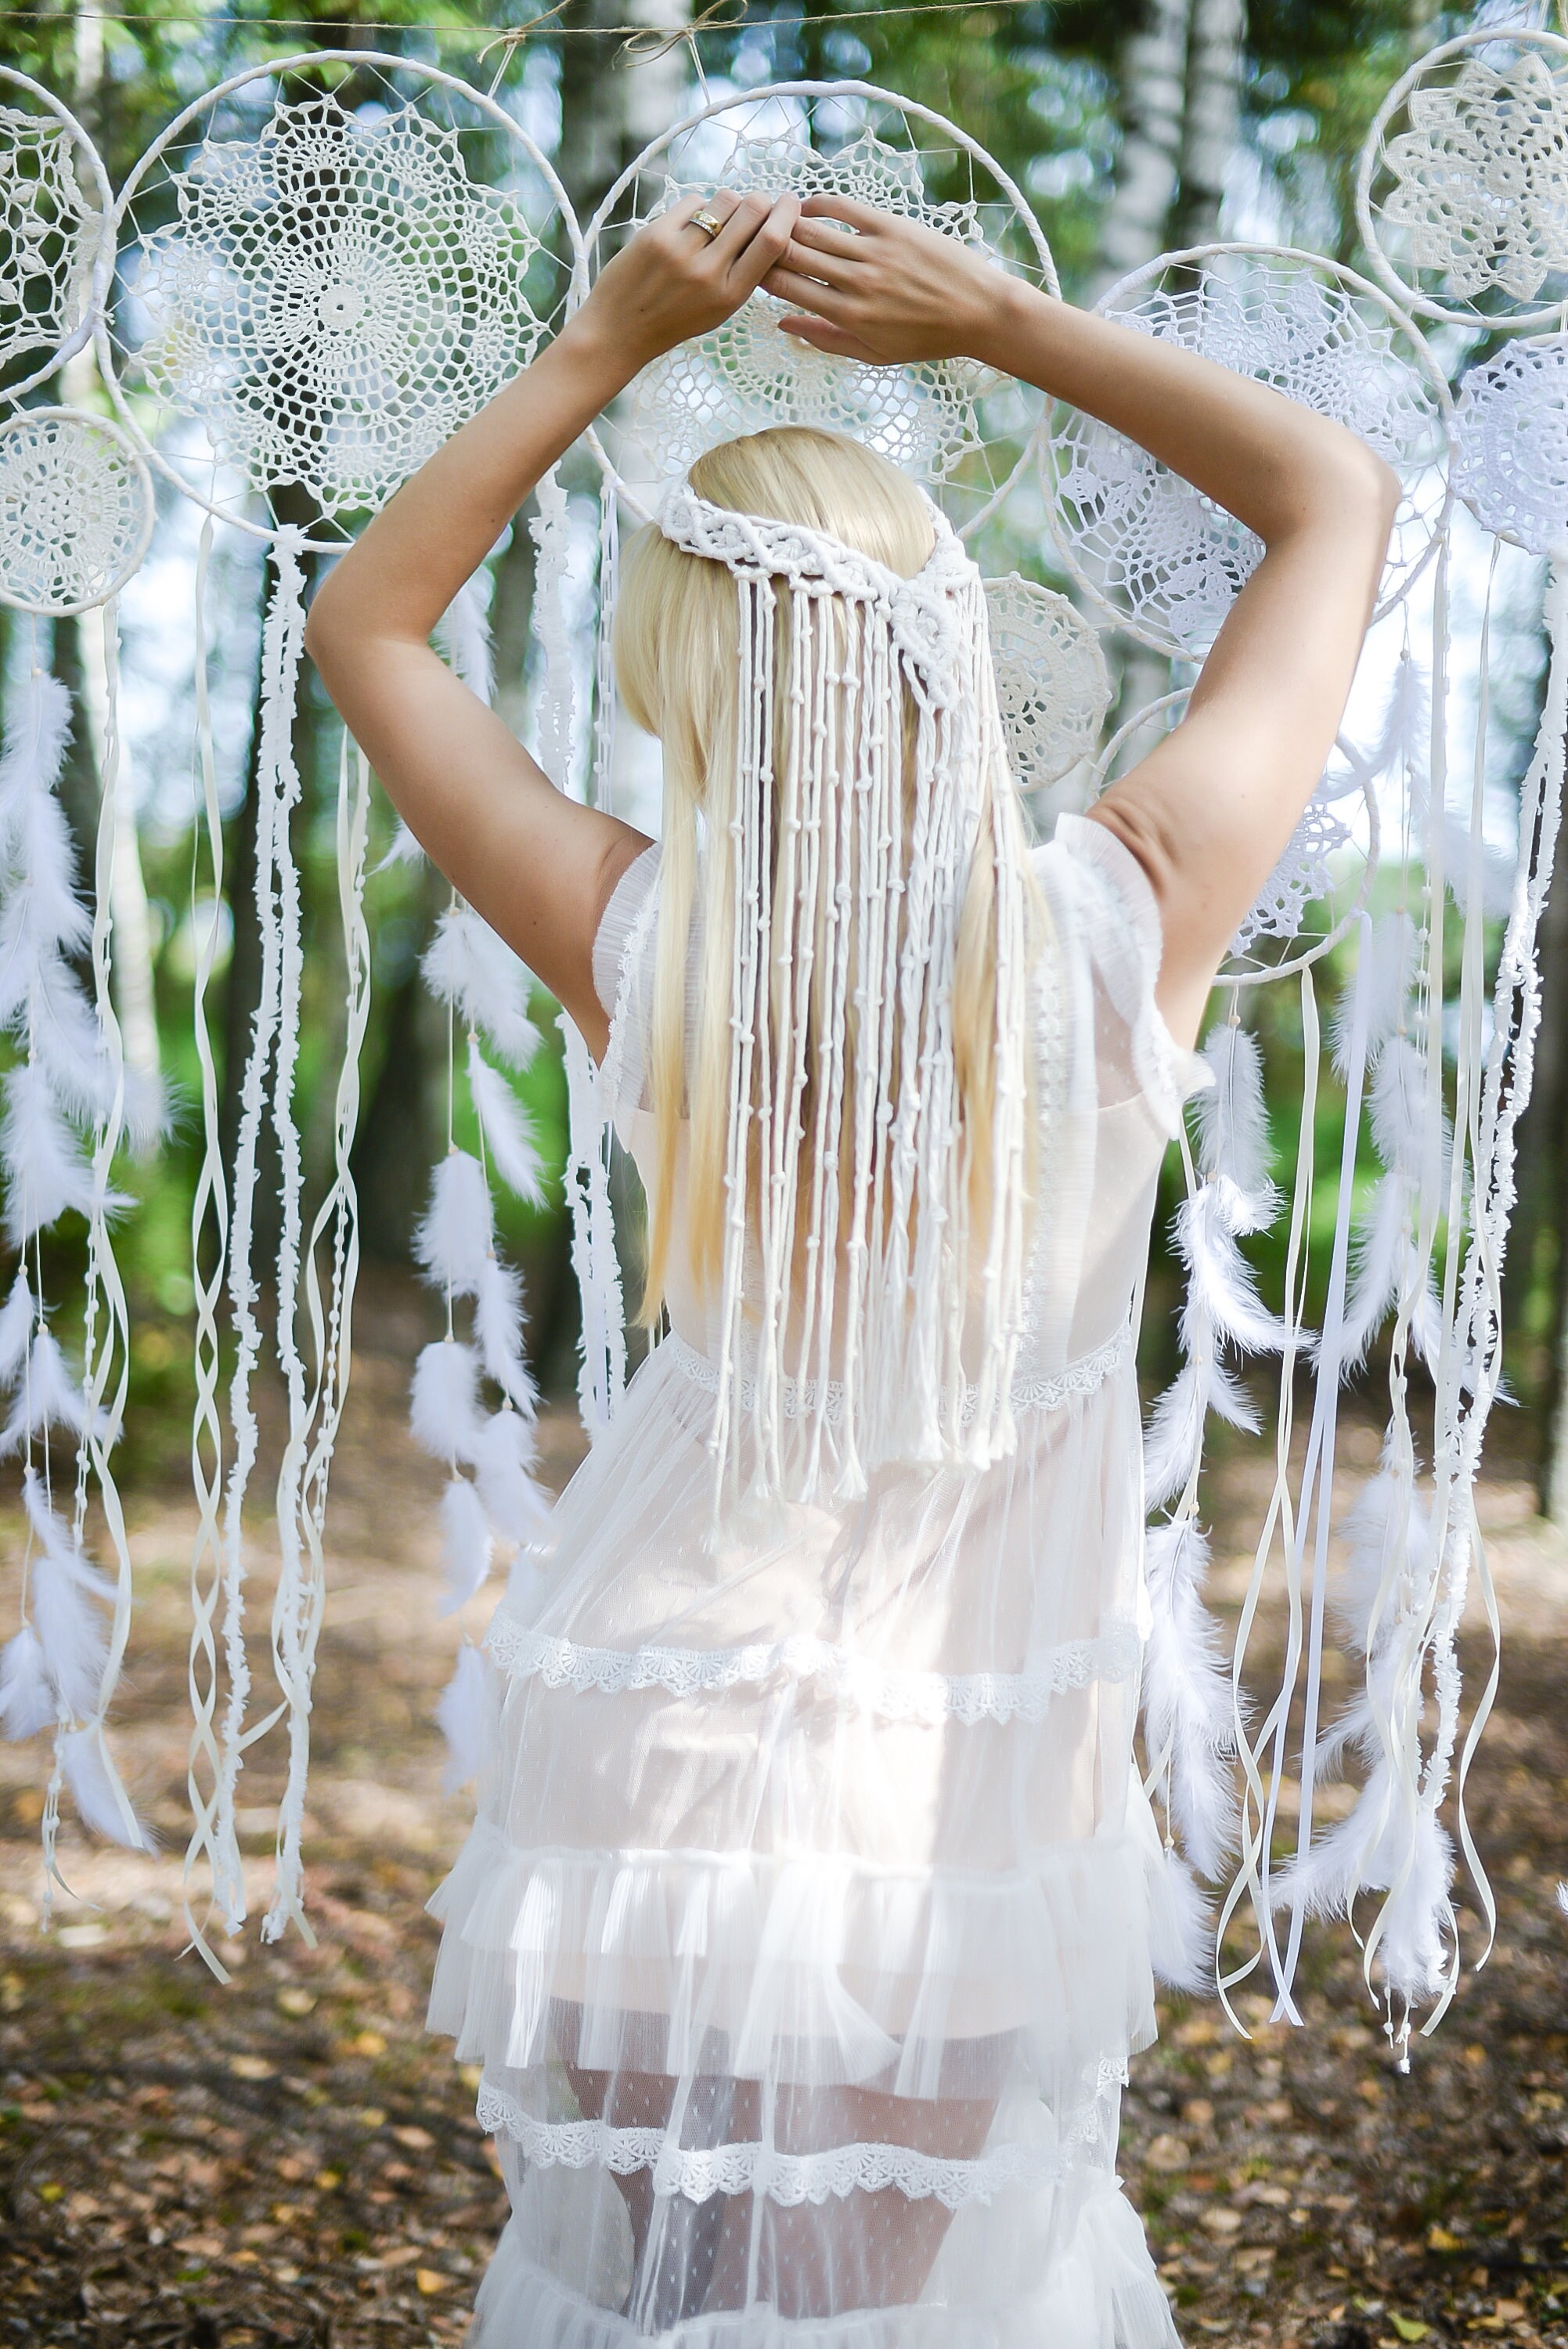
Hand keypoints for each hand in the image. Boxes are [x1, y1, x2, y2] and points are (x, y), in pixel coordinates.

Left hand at [566, 189, 801, 375]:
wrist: (618, 332)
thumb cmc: (673, 321)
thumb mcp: (718, 311)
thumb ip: (742, 274)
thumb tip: (769, 227)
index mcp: (730, 296)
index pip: (771, 242)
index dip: (785, 215)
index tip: (790, 203)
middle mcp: (708, 273)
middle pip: (752, 211)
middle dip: (760, 201)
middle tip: (756, 205)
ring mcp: (680, 252)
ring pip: (724, 199)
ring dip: (728, 202)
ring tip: (719, 219)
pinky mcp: (656, 235)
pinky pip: (692, 201)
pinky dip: (697, 207)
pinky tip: (689, 225)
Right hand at [760, 195, 1023, 367]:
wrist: (978, 311)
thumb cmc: (926, 339)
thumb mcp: (874, 354)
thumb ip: (826, 340)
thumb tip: (782, 324)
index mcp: (850, 317)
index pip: (789, 289)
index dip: (762, 275)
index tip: (750, 268)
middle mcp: (858, 282)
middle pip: (794, 256)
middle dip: (767, 246)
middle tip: (751, 237)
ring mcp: (875, 253)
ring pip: (813, 231)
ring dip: (786, 223)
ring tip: (771, 219)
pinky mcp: (892, 227)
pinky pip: (844, 208)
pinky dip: (818, 204)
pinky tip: (805, 206)